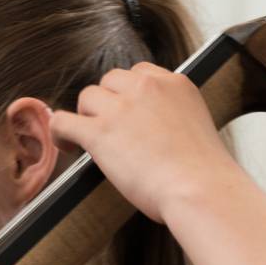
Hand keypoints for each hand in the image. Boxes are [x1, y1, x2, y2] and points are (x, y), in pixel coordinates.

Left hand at [48, 64, 241, 222]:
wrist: (202, 191)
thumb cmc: (205, 174)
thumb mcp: (196, 126)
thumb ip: (173, 116)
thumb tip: (153, 129)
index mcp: (175, 84)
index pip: (140, 73)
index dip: (128, 94)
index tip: (127, 111)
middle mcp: (147, 88)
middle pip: (111, 81)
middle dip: (107, 102)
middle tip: (109, 128)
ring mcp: (121, 107)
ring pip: (87, 97)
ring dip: (86, 116)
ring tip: (89, 139)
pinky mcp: (99, 132)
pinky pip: (63, 121)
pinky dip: (60, 133)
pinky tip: (68, 147)